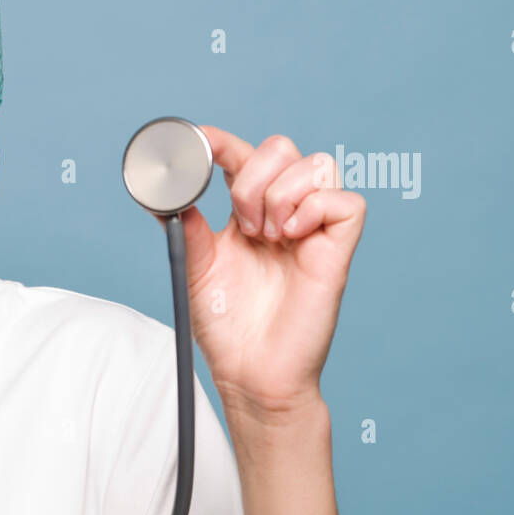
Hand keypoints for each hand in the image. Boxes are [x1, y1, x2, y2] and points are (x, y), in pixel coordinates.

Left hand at [164, 128, 365, 415]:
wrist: (249, 372)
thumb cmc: (227, 326)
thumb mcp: (195, 266)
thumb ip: (185, 225)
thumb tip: (167, 190)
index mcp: (247, 214)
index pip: (243, 157)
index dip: (222, 142)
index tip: (200, 142)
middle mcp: (283, 214)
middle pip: (282, 148)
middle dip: (252, 177)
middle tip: (241, 226)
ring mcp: (312, 230)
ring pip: (317, 164)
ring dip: (281, 193)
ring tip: (265, 238)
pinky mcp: (337, 250)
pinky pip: (346, 200)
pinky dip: (314, 208)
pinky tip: (290, 238)